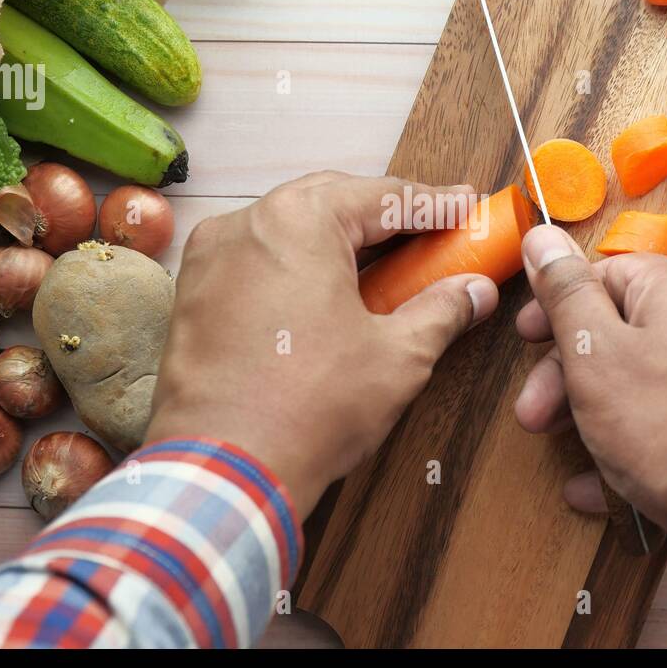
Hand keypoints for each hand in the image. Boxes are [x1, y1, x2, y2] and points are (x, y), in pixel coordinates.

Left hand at [147, 172, 499, 516]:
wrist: (222, 471)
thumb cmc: (309, 408)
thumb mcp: (397, 357)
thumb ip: (441, 310)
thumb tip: (475, 291)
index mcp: (299, 220)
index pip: (383, 196)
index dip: (434, 204)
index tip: (466, 207)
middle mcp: (246, 223)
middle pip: (331, 199)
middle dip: (382, 214)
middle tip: (430, 232)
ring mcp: (210, 258)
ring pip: (288, 228)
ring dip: (337, 240)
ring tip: (382, 264)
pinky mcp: (191, 294)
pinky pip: (255, 261)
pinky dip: (295, 266)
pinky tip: (325, 295)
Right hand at [513, 225, 666, 562]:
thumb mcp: (596, 353)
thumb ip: (564, 295)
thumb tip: (541, 237)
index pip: (606, 274)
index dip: (558, 305)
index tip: (525, 338)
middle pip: (623, 333)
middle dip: (567, 376)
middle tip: (532, 416)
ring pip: (645, 383)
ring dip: (593, 416)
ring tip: (563, 452)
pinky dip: (633, 447)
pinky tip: (596, 488)